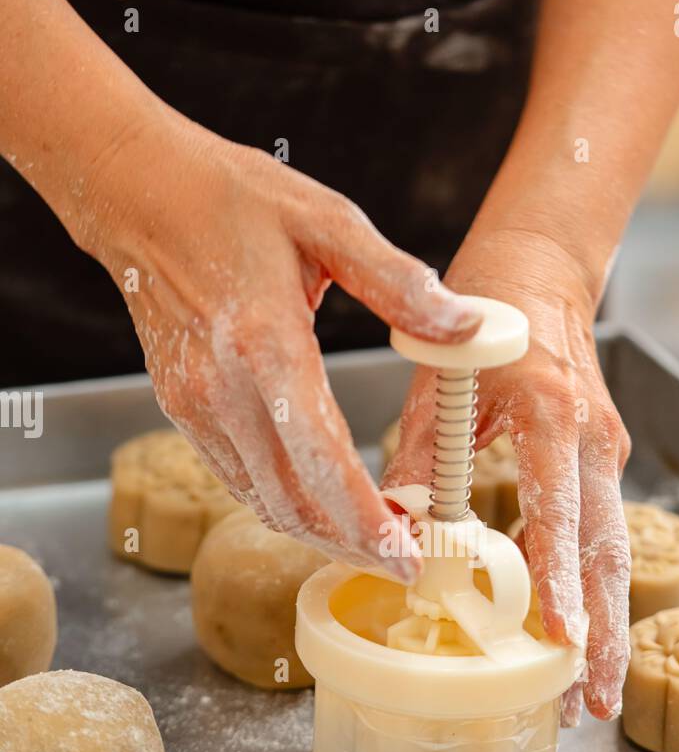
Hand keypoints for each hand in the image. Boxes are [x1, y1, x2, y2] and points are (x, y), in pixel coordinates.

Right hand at [79, 108, 480, 573]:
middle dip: (352, 543)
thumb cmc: (233, 198)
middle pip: (293, 500)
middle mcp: (221, 386)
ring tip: (375, 540)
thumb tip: (466, 324)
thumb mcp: (328, 220)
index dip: (365, 519)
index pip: (320, 456)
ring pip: (263, 502)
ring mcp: (193, 405)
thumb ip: (399, 281)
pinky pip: (240, 479)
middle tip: (404, 559)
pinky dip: (286, 505)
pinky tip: (325, 505)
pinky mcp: (181, 410)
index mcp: (263, 340)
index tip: (406, 553)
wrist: (138, 192)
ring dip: (320, 533)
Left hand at [383, 228, 631, 721]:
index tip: (560, 639)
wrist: (540, 269)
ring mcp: (606, 451)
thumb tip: (402, 536)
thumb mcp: (441, 377)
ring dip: (604, 624)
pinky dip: (588, 589)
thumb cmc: (484, 316)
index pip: (560, 511)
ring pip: (612, 552)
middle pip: (606, 552)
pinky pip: (600, 534)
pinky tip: (573, 635)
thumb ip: (425, 456)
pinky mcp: (602, 461)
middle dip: (602, 633)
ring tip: (590, 691)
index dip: (558, 579)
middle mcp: (594, 439)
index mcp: (554, 412)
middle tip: (591, 702)